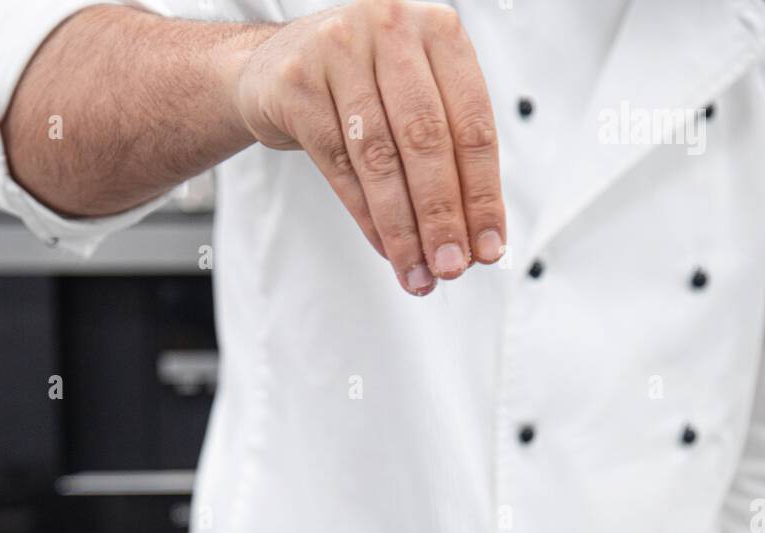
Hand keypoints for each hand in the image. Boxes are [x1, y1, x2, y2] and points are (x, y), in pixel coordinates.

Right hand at [236, 0, 505, 294]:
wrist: (275, 68)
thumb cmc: (360, 85)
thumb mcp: (414, 97)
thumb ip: (449, 149)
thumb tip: (477, 236)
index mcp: (439, 30)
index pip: (473, 123)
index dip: (483, 193)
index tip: (489, 247)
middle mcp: (392, 28)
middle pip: (427, 140)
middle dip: (443, 216)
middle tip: (451, 267)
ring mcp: (340, 51)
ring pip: (381, 158)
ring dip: (403, 229)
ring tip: (418, 272)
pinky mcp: (298, 85)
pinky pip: (339, 166)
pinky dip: (366, 216)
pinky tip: (386, 248)